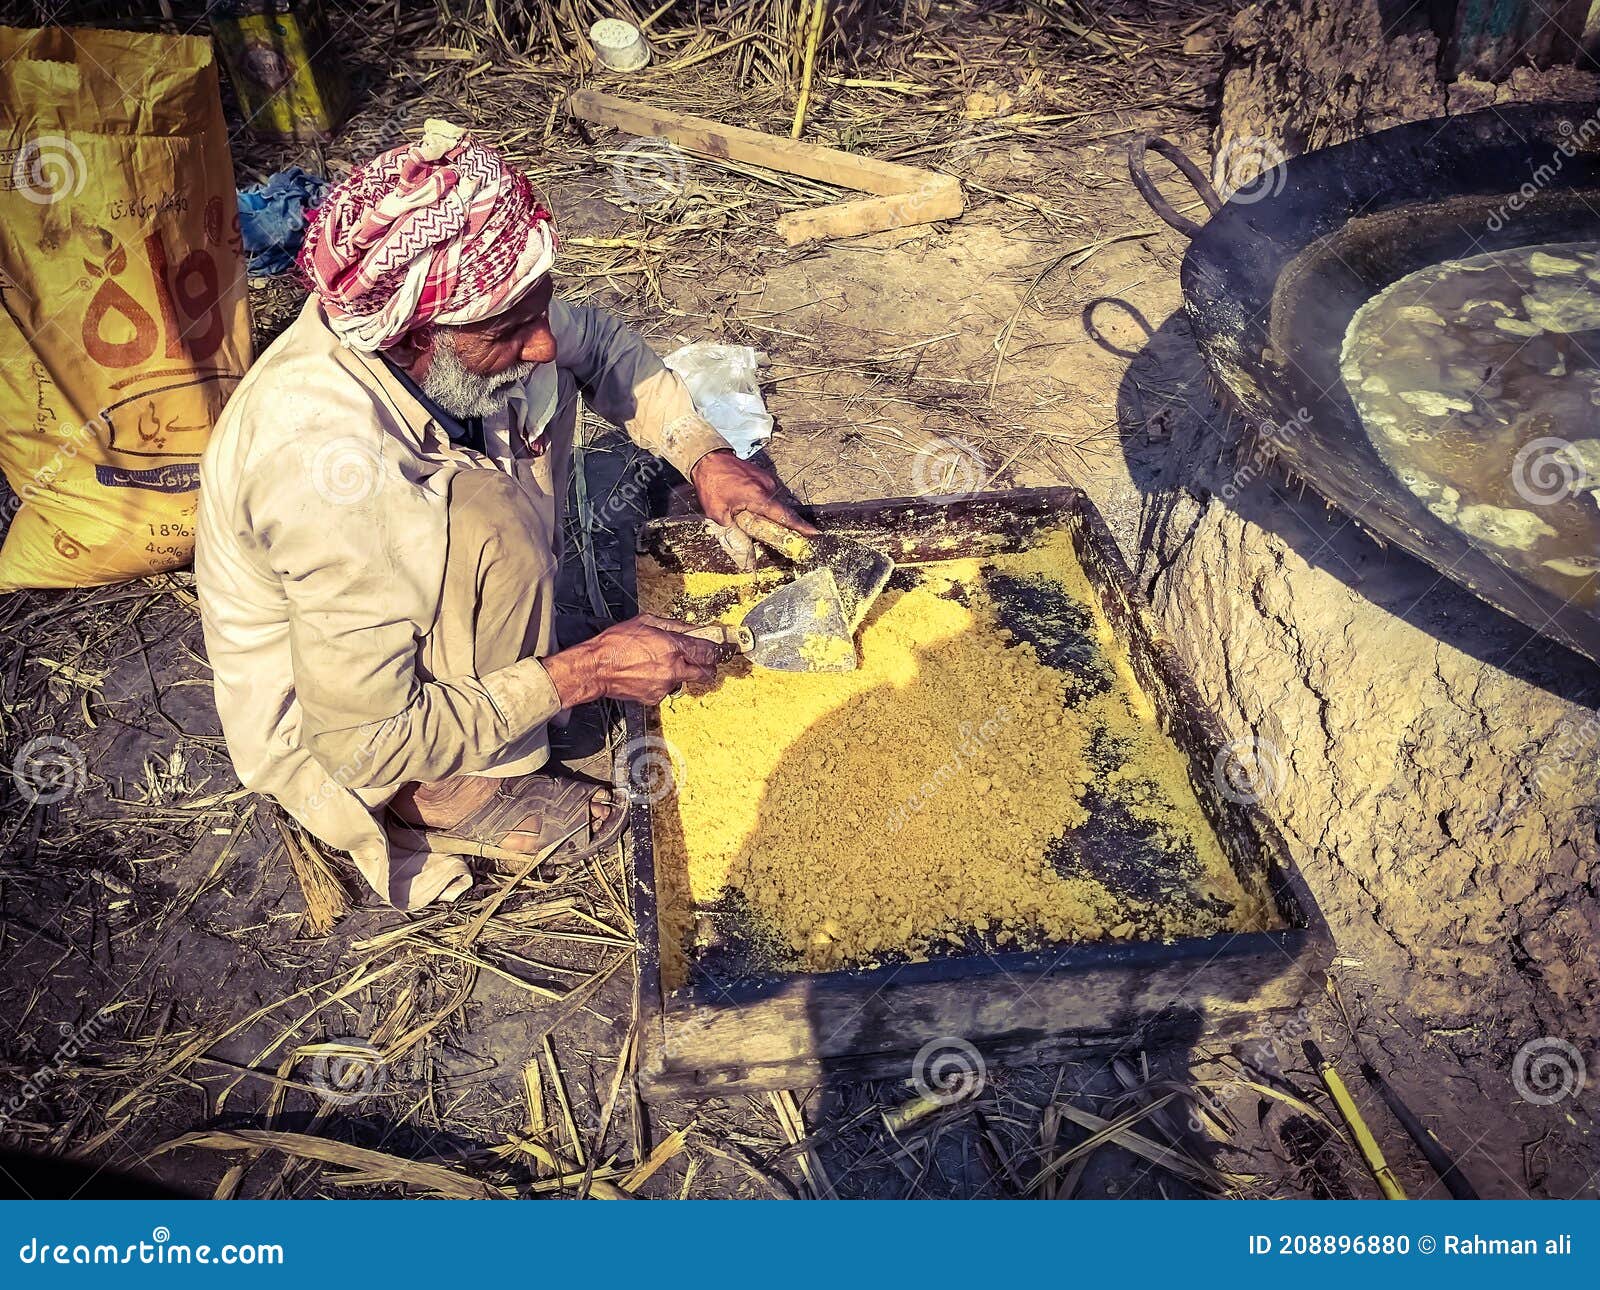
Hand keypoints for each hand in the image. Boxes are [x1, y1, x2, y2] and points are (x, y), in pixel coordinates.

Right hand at [542, 614, 725, 706]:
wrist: (597, 668)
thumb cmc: (616, 643)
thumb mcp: (646, 622)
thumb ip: (673, 625)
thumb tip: (690, 627)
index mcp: (673, 647)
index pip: (707, 651)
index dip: (714, 649)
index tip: (716, 648)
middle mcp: (673, 669)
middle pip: (705, 672)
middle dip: (707, 666)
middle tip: (703, 660)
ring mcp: (665, 685)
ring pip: (684, 681)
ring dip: (680, 673)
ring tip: (661, 665)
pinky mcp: (655, 697)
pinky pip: (667, 689)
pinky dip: (663, 682)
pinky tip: (648, 673)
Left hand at [691, 449, 818, 535]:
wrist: (708, 459)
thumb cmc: (712, 486)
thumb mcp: (718, 514)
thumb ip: (734, 533)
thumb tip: (744, 553)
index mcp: (759, 497)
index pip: (784, 515)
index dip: (800, 527)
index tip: (814, 533)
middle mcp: (768, 486)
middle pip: (784, 510)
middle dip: (787, 524)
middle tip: (787, 537)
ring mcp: (767, 479)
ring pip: (779, 502)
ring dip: (775, 513)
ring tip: (766, 523)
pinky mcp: (764, 475)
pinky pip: (773, 493)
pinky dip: (770, 504)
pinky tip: (758, 509)